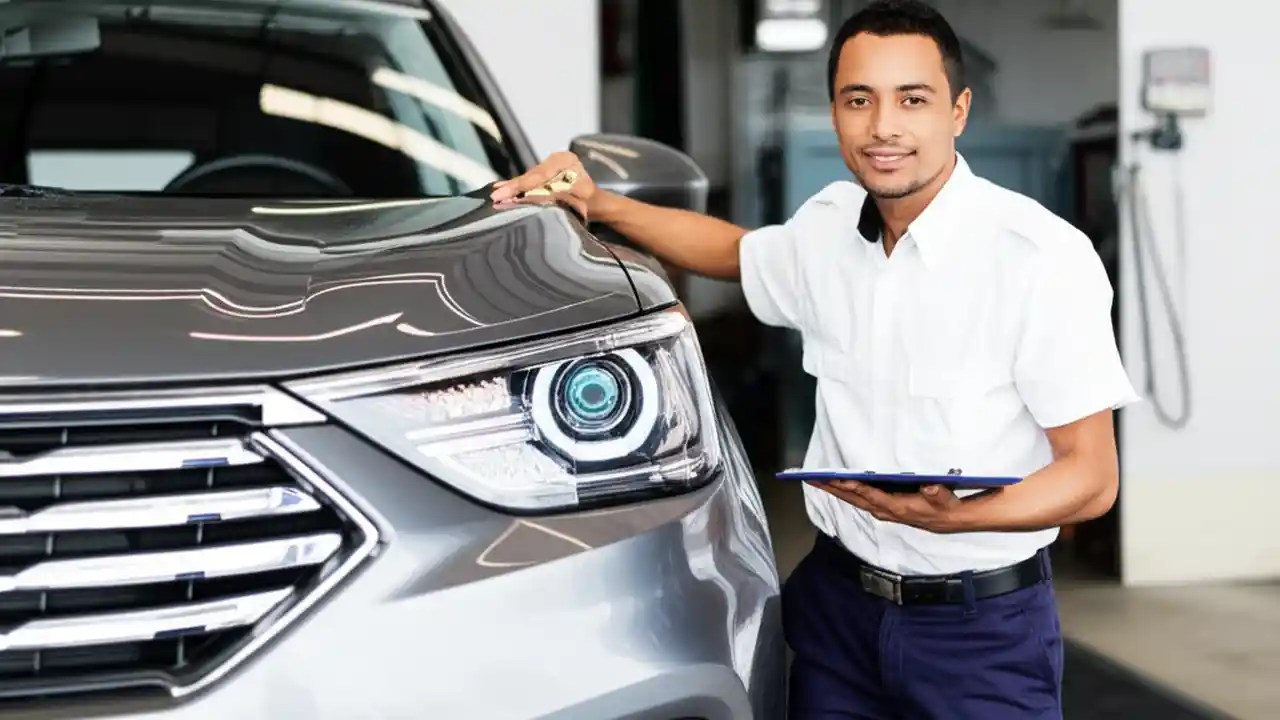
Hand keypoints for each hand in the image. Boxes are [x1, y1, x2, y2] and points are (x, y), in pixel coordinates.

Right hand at [489, 151, 596, 220]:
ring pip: (528, 179)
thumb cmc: (592, 203)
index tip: (508, 193)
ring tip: (495, 193)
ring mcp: (550, 166)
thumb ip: (555, 196)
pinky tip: (501, 188)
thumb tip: (531, 197)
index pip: (541, 174)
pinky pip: (529, 182)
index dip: (523, 185)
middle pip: (532, 175)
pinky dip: (516, 187)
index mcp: (566, 161)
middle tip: (496, 195)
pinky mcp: (546, 176)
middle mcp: (557, 160)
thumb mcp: (577, 200)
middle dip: (514, 187)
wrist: (598, 204)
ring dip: (512, 188)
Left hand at [811, 481, 963, 533]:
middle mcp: (885, 510)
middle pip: (855, 499)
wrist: (949, 520)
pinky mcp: (883, 508)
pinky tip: (836, 486)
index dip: (857, 487)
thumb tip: (929, 487)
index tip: (841, 479)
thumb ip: (936, 493)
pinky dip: (846, 493)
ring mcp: (883, 510)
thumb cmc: (945, 506)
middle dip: (834, 489)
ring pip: (854, 500)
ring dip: (836, 490)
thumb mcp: (944, 499)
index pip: (872, 496)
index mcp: (897, 507)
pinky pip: (860, 500)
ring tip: (818, 480)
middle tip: (814, 478)